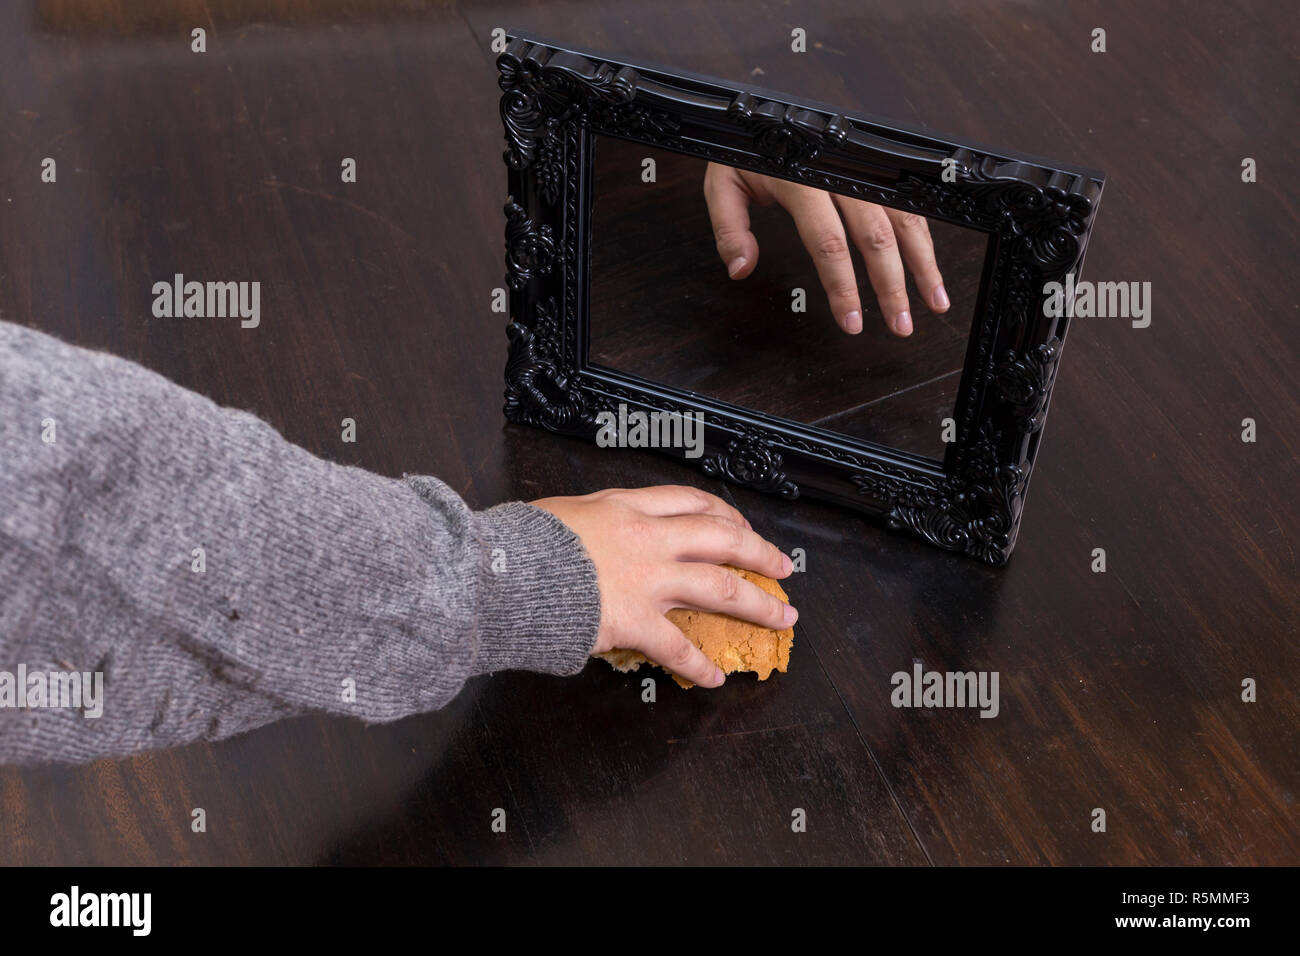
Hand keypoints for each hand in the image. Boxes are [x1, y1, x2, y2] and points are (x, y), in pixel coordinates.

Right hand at [532, 485, 796, 687]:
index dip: (724, 514)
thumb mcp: (563, 512)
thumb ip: (593, 521)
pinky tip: (715, 675)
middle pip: (722, 539)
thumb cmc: (521, 542)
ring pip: (720, 587)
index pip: (690, 502)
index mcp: (626, 508)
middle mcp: (646, 538)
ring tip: (782, 617)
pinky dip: (700, 665)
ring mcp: (646, 579)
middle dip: (760, 553)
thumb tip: (596, 533)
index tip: (740, 525)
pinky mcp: (634, 620)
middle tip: (783, 567)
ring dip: (758, 605)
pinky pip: (678, 647)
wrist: (502, 571)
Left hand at [703, 162, 948, 335]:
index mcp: (802, 178)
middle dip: (892, 286)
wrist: (770, 108)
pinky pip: (908, 206)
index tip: (852, 321)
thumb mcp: (723, 179)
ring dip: (923, 264)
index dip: (843, 286)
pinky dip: (924, 239)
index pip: (829, 242)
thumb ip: (729, 226)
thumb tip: (741, 268)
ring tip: (934, 302)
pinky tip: (931, 269)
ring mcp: (865, 168)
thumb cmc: (749, 146)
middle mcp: (840, 172)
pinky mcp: (878, 168)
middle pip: (875, 237)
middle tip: (900, 325)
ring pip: (903, 221)